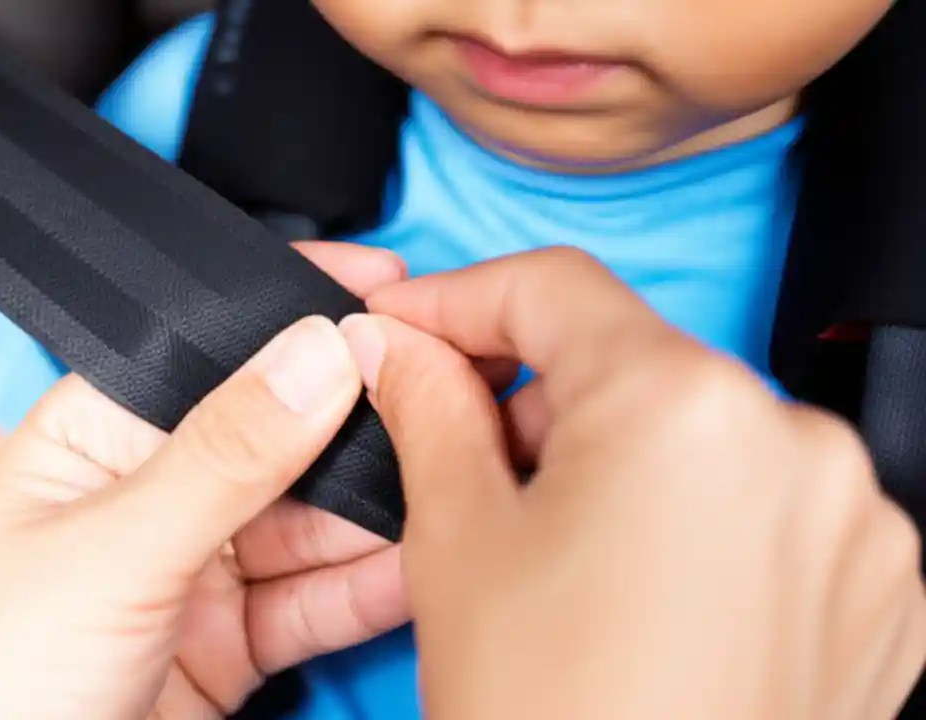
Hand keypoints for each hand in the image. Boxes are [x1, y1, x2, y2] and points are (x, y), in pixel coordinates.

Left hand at [0, 244, 408, 719]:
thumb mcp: (111, 550)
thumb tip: (315, 355)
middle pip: (280, 435)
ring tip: (450, 474)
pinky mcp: (231, 646)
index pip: (214, 351)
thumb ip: (222, 457)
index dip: (297, 319)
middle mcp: (153, 492)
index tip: (384, 294)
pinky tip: (420, 563)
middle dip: (359, 418)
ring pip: (311, 521)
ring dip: (379, 506)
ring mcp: (197, 571)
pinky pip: (317, 601)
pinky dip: (370, 587)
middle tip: (445, 391)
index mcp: (99, 434)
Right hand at [340, 248, 925, 719]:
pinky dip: (693, 513)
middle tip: (459, 447)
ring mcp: (851, 519)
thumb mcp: (456, 542)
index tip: (408, 330)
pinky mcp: (876, 586)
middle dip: (535, 393)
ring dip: (616, 455)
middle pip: (631, 362)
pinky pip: (766, 503)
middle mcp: (795, 442)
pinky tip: (636, 582)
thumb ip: (428, 407)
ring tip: (551, 539)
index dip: (459, 298)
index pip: (552, 289)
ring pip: (700, 433)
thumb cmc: (549, 719)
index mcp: (682, 406)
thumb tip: (395, 342)